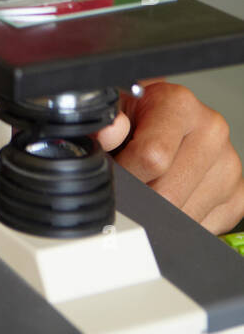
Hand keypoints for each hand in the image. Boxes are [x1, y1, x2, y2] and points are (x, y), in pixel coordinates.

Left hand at [96, 78, 243, 233]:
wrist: (164, 119)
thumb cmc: (138, 116)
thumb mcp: (113, 112)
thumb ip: (104, 124)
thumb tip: (108, 133)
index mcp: (179, 104)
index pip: (153, 156)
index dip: (126, 173)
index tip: (115, 171)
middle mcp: (211, 131)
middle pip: (167, 194)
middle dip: (139, 197)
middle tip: (128, 182)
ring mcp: (228, 165)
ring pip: (183, 218)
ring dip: (158, 212)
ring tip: (150, 183)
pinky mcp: (237, 196)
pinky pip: (200, 229)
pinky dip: (178, 223)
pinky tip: (171, 194)